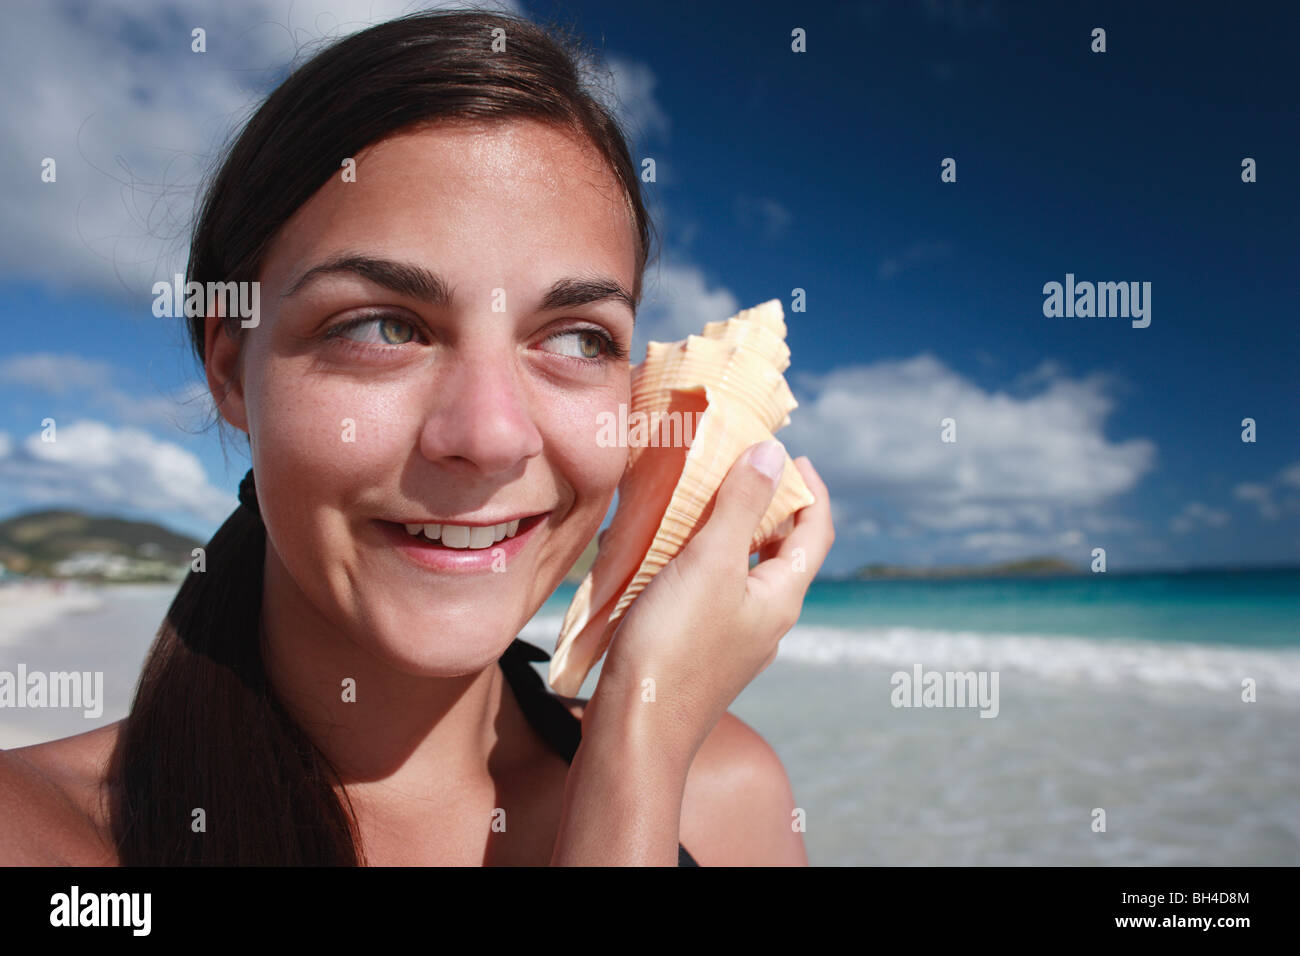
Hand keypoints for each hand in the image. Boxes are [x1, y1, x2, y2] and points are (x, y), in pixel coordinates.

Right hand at [583, 440, 833, 769]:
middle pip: (777, 548)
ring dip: (719, 530)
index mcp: (781, 597)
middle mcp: (765, 618)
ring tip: (686, 499)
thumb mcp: (710, 564)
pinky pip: (706, 591)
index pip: (816, 531)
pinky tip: (653, 550)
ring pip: (737, 569)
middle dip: (759, 503)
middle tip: (729, 466)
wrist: (633, 733)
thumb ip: (742, 505)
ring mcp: (732, 637)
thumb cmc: (674, 647)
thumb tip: (774, 454)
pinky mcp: (698, 649)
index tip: (788, 453)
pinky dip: (691, 560)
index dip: (810, 488)